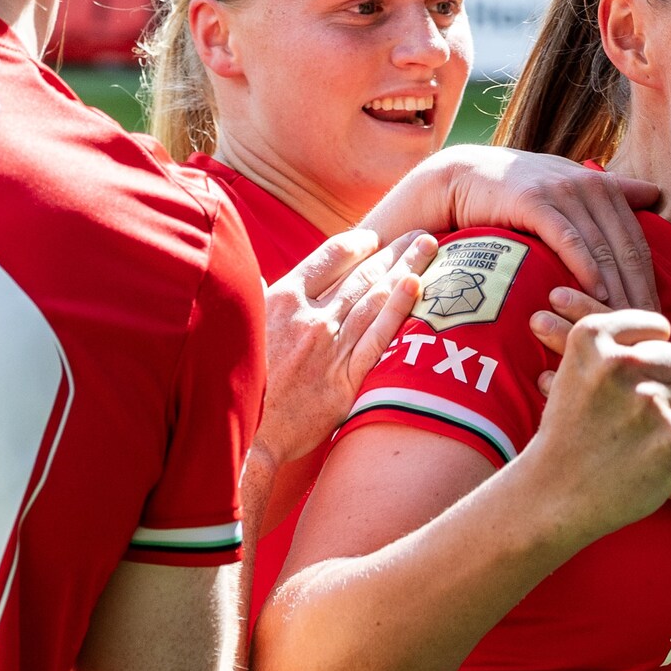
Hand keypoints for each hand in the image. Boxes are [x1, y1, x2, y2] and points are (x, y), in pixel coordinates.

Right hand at [255, 229, 433, 466]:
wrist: (246, 437)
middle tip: (421, 233)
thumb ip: (256, 301)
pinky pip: (379, 338)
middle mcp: (310, 317)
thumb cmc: (241, 384)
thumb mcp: (240, 331)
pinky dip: (398, 309)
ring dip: (406, 268)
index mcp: (281, 300)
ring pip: (376, 299)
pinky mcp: (347, 378)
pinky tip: (417, 287)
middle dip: (394, 250)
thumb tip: (260, 279)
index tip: (375, 237)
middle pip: (361, 275)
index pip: (327, 258)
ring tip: (429, 248)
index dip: (356, 244)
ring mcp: (331, 347)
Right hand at [360, 146, 661, 308]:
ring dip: (617, 287)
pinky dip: (585, 266)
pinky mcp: (535, 201)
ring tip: (625, 323)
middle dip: (639, 292)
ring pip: (601, 246)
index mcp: (604, 188)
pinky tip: (596, 293)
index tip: (655, 321)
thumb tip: (655, 194)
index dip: (649, 282)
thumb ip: (612, 192)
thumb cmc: (518, 191)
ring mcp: (563, 191)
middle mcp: (590, 185)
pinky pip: (569, 238)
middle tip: (647, 331)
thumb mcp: (568, 188)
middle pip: (626, 248)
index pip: (637, 243)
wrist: (463, 177)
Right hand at [520, 309, 670, 542]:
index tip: (634, 377)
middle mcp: (624, 362)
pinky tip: (643, 463)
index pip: (658, 327)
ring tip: (636, 442)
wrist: (551, 494)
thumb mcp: (575, 371)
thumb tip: (655, 324)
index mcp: (593, 336)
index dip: (652, 354)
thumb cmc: (569, 432)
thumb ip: (614, 344)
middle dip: (669, 385)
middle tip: (638, 416)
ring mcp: (651, 400)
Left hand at [531, 285, 670, 518]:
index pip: (636, 333)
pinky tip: (578, 447)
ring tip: (538, 378)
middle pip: (621, 360)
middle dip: (575, 340)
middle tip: (532, 319)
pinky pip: (639, 459)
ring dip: (580, 393)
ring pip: (623, 407)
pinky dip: (606, 450)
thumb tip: (667, 361)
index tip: (558, 294)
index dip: (595, 314)